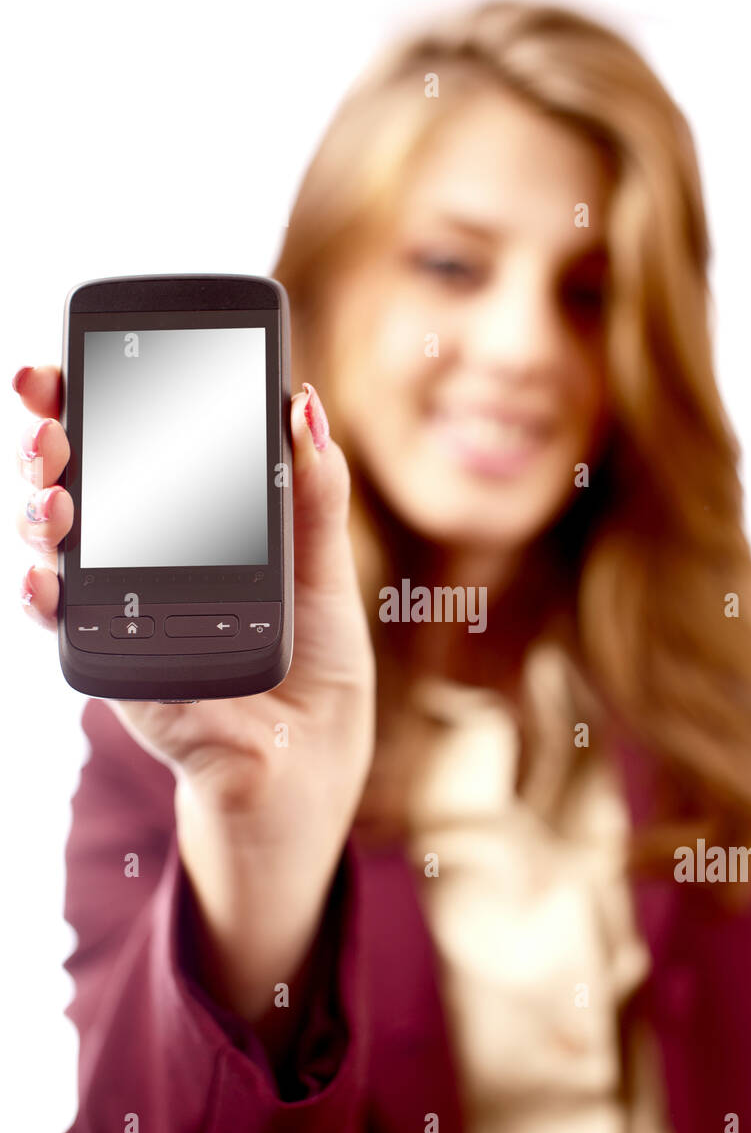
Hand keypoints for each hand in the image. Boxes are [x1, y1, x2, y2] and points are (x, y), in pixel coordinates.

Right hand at [15, 365, 374, 1027]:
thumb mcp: (324, 574)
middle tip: (50, 427)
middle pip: (77, 489)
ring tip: (56, 500)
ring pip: (58, 550)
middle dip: (50, 449)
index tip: (63, 366)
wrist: (307, 766)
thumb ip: (311, 497)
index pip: (127, 451)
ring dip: (43, 516)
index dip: (86, 406)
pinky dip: (47, 601)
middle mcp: (144, 562)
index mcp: (191, 527)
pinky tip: (46, 578)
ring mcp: (122, 612)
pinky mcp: (117, 667)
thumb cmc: (315, 670)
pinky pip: (67, 629)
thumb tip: (305, 409)